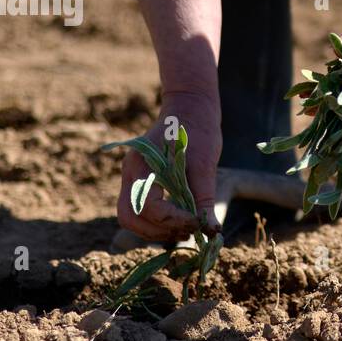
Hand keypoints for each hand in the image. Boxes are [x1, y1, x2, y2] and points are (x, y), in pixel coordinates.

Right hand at [115, 92, 221, 241]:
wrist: (188, 108)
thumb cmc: (198, 130)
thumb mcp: (205, 163)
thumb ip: (204, 198)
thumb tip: (212, 231)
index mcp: (143, 164)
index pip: (149, 206)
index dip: (173, 220)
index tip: (198, 223)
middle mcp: (131, 173)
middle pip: (129, 218)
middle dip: (158, 232)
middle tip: (188, 232)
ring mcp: (131, 178)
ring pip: (131, 218)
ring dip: (157, 232)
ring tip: (187, 230)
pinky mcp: (139, 183)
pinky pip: (139, 211)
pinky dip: (156, 224)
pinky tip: (180, 222)